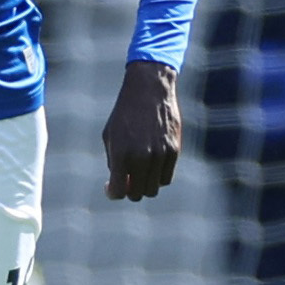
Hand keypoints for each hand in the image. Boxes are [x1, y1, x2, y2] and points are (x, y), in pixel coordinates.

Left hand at [100, 58, 180, 201]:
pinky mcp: (174, 151)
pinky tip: (151, 165)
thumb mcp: (110, 136)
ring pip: (153, 188)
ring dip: (145, 185)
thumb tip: (121, 183)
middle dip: (129, 190)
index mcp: (122, 154)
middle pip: (137, 194)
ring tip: (138, 171)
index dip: (113, 193)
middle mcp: (142, 158)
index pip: (119, 192)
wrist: (149, 90)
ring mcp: (160, 155)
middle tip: (126, 179)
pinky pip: (166, 177)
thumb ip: (113, 162)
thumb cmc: (124, 113)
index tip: (111, 187)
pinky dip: (158, 176)